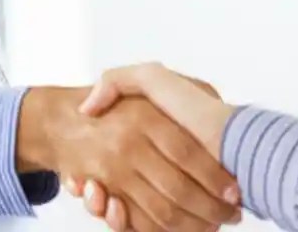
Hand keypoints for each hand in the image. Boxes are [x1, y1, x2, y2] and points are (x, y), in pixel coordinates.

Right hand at [17, 87, 237, 231]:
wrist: (61, 123)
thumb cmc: (119, 108)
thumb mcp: (148, 81)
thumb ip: (185, 86)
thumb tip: (216, 106)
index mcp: (145, 117)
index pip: (189, 152)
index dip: (214, 176)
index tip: (235, 192)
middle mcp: (128, 145)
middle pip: (178, 190)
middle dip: (210, 210)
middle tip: (232, 217)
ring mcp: (114, 171)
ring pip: (162, 211)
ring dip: (192, 226)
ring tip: (213, 226)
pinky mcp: (103, 192)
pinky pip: (137, 222)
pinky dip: (160, 230)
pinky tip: (181, 229)